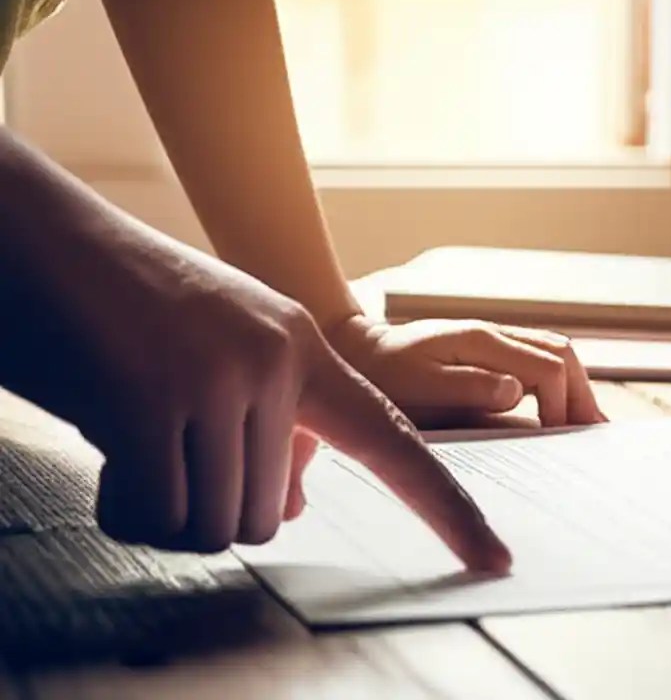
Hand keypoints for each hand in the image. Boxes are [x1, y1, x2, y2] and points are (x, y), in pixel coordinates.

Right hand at [0, 164, 508, 569]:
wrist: (36, 239)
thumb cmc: (123, 307)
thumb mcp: (218, 355)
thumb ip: (266, 427)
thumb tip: (288, 512)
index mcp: (304, 348)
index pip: (394, 442)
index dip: (447, 507)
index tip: (497, 558)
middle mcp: (277, 360)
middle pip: (269, 516)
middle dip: (208, 503)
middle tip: (158, 445)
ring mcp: (219, 377)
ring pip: (217, 525)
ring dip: (163, 505)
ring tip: (130, 432)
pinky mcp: (153, 401)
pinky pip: (159, 516)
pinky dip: (125, 505)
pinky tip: (106, 444)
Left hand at [325, 316, 605, 428]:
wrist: (352, 352)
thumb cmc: (379, 377)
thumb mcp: (416, 387)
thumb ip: (467, 388)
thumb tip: (517, 390)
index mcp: (481, 341)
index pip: (549, 369)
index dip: (562, 406)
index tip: (559, 442)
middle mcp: (494, 334)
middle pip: (563, 354)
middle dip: (582, 396)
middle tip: (592, 439)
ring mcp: (494, 340)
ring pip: (556, 353)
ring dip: (575, 389)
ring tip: (584, 429)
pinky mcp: (489, 353)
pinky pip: (538, 360)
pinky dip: (559, 385)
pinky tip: (560, 414)